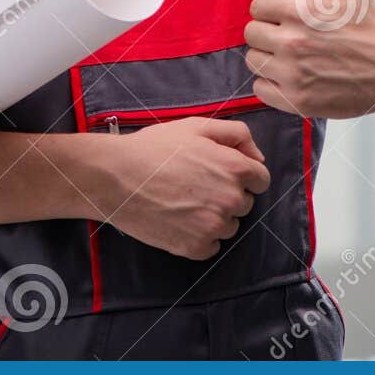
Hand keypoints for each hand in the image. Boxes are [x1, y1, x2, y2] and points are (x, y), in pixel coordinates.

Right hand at [95, 117, 271, 260]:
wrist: (114, 176)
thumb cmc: (153, 148)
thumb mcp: (196, 126)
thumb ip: (236, 134)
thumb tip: (258, 157)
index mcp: (235, 169)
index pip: (260, 179)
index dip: (241, 174)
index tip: (218, 173)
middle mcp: (231, 200)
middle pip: (244, 203)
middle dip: (225, 194)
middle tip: (193, 184)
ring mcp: (214, 226)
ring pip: (228, 226)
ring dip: (213, 217)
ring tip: (182, 201)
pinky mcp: (195, 247)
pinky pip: (211, 246)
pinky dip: (198, 236)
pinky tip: (177, 219)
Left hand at [243, 0, 374, 118]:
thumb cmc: (370, 22)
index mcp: (301, 12)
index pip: (257, 7)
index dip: (270, 8)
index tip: (288, 12)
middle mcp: (293, 44)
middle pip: (251, 34)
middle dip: (268, 32)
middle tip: (291, 34)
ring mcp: (294, 75)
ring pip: (253, 61)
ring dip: (267, 57)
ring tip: (292, 54)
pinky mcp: (298, 101)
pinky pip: (261, 90)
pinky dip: (272, 84)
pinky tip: (293, 75)